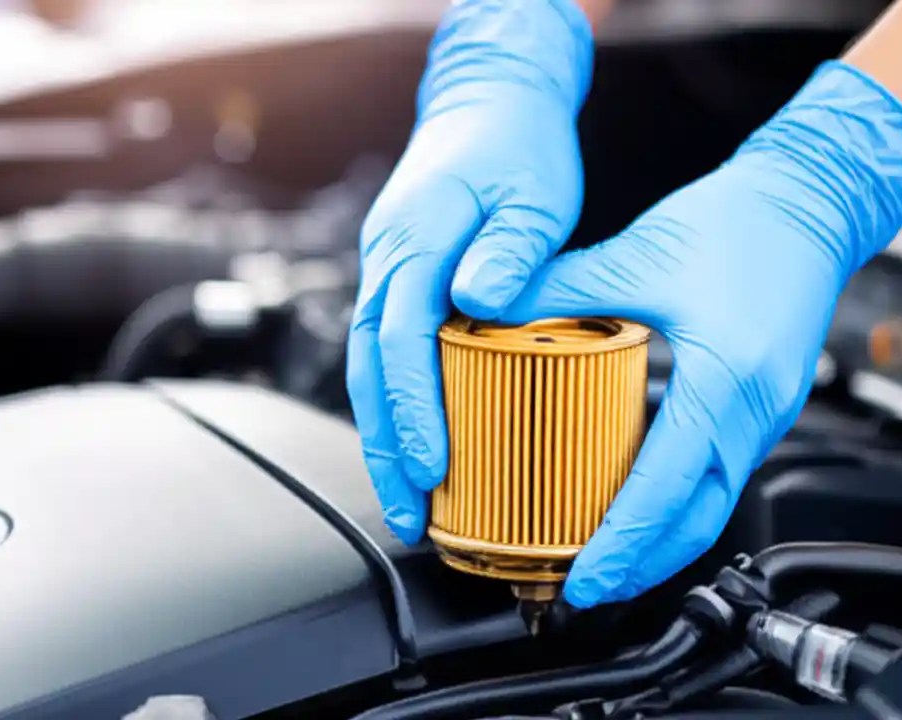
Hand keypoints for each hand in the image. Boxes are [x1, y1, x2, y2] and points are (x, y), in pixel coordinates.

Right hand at [348, 0, 593, 543]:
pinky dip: (396, 404)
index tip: (434, 464)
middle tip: (407, 513)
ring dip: (383, 436)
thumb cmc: (516, 144)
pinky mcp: (401, 283)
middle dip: (385, 446)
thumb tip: (482, 303)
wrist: (489, 102)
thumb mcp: (533, 191)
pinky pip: (386, 353)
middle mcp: (387, 259)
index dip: (414, 406)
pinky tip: (415, 444)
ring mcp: (387, 271)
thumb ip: (511, 248)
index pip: (402, 336)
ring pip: (369, 368)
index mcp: (415, 237)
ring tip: (405, 501)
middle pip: (368, 368)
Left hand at [499, 61, 901, 606]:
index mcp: (724, 379)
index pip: (664, 487)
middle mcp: (753, 411)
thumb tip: (482, 302)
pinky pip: (718, 477)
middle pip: (695, 522)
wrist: (813, 200)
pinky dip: (676, 506)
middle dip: (638, 567)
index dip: (619, 543)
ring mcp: (765, 417)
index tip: (578, 578)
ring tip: (602, 561)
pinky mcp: (762, 410)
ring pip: (711, 506)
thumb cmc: (741, 220)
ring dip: (659, 543)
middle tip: (580, 589)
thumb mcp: (636, 253)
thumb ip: (555, 285)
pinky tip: (635, 503)